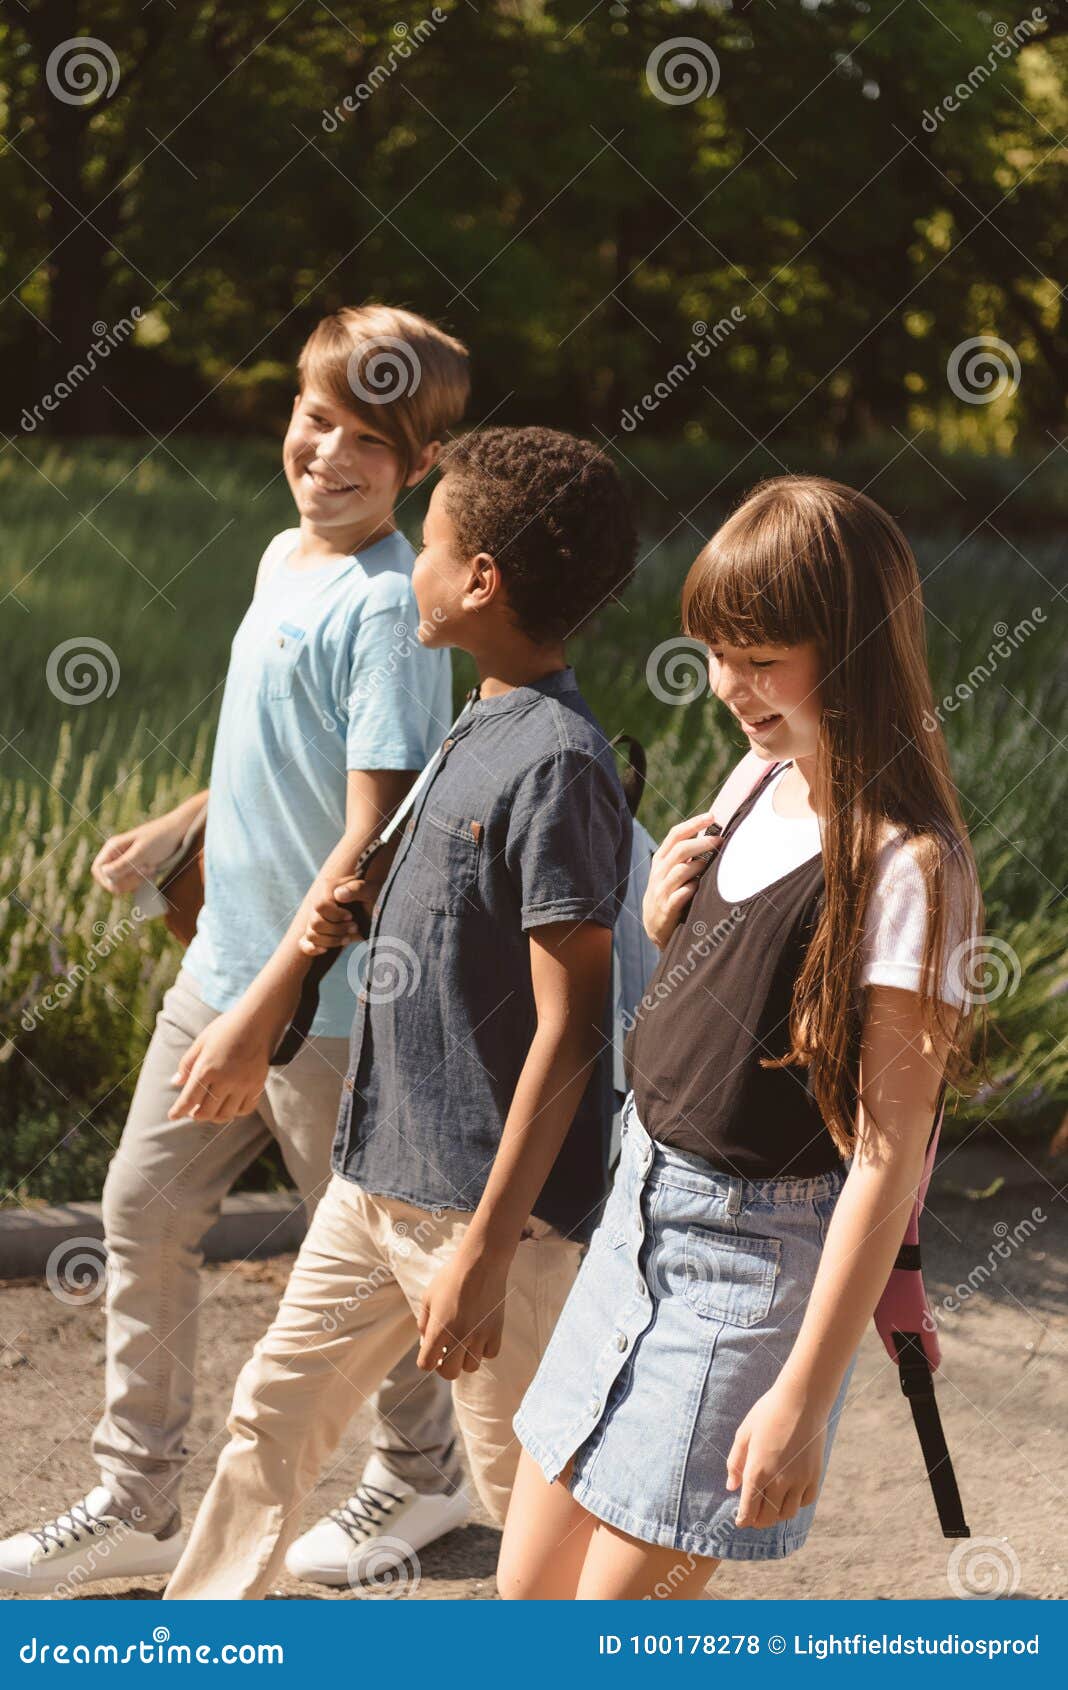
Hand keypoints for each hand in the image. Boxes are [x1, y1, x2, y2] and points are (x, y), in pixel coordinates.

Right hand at [91, 812, 187, 893]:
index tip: (123, 882)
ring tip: (150, 868)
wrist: (178, 831)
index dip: (107, 880)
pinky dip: (141, 880)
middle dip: (126, 880)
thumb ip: (123, 864)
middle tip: (144, 871)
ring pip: (121, 882)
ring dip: (136, 880)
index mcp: (113, 847)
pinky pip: (132, 881)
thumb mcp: (142, 852)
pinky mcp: (136, 866)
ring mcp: (126, 861)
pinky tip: (152, 869)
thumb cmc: (160, 838)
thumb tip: (105, 874)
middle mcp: (116, 854)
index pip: (98, 869)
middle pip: (110, 879)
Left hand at [167, 1007, 271, 1123]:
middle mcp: (225, 1080)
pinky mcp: (257, 1085)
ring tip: (210, 1109)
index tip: (173, 1115)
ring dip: (214, 1116)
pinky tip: (230, 1105)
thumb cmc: (226, 1028)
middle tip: (193, 1110)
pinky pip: (245, 1109)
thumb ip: (187, 1064)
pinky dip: (235, 1112)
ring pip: (225, 1115)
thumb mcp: (201, 1042)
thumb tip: (176, 1082)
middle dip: (196, 1115)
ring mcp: (243, 1084)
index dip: (178, 1111)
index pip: (189, 1099)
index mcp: (206, 1069)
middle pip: (206, 1112)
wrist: (258, 1020)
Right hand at [297, 838, 398, 955]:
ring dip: (331, 941)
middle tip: (354, 927)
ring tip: (348, 938)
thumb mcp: (372, 891)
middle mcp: (318, 904)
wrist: (377, 908)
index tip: (350, 917)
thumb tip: (338, 895)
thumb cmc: (375, 897)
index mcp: (329, 889)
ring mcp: (316, 919)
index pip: (320, 905)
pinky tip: (324, 950)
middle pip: (315, 923)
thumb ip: (357, 889)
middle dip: (336, 929)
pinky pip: (304, 943)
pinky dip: (312, 949)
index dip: (335, 915)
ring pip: (311, 935)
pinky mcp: (318, 933)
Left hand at [415, 1244, 509, 1379]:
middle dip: (445, 1365)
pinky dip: (483, 1350)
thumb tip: (426, 1342)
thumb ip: (424, 1323)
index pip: (426, 1364)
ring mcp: (479, 1335)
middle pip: (450, 1373)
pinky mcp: (496, 1331)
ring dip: (464, 1358)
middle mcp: (459, 1337)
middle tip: (446, 1352)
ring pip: (471, 1367)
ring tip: (463, 1343)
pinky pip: (489, 1354)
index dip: (427, 1361)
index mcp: (439, 1329)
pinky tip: (479, 1336)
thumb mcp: (428, 1297)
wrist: (481, 1262)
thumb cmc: (451, 1277)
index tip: (431, 1352)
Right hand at [642, 808, 723, 947]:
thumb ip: (685, 854)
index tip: (712, 816)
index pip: (676, 834)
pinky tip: (700, 887)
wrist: (655, 926)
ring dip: (699, 866)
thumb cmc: (670, 892)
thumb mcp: (671, 871)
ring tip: (711, 866)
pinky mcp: (667, 908)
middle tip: (720, 841)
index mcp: (661, 859)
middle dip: (702, 843)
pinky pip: (680, 895)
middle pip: (680, 850)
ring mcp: (662, 890)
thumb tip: (710, 833)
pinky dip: (692, 889)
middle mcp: (659, 872)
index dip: (693, 823)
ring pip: (681, 870)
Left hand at [725, 1380, 826, 1528]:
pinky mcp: (814, 1475)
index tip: (740, 1521)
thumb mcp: (744, 1433)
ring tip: (770, 1509)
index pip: (748, 1509)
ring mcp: (799, 1480)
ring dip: (777, 1515)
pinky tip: (789, 1496)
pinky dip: (796, 1504)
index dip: (743, 1519)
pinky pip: (805, 1501)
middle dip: (758, 1521)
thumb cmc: (768, 1412)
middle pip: (768, 1516)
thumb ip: (735, 1462)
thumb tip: (731, 1487)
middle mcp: (779, 1480)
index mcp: (757, 1471)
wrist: (802, 1400)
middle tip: (753, 1518)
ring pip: (787, 1513)